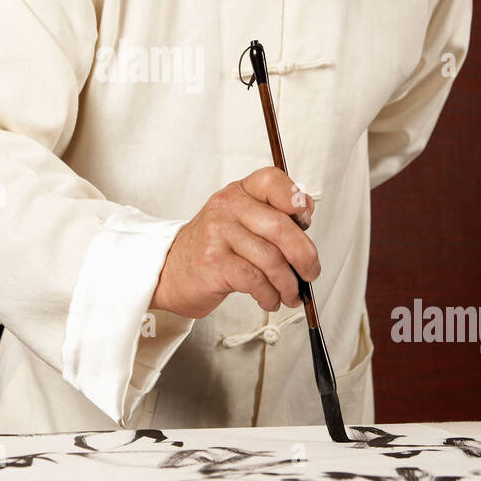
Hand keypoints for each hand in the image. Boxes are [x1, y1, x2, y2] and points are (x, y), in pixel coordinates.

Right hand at [149, 167, 318, 319]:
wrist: (170, 271)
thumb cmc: (213, 248)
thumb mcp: (240, 220)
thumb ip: (272, 216)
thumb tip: (306, 222)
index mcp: (239, 191)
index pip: (272, 180)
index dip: (296, 199)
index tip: (306, 221)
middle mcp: (227, 207)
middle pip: (280, 226)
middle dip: (304, 255)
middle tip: (310, 271)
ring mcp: (218, 234)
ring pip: (271, 259)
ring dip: (288, 283)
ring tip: (289, 293)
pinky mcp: (214, 263)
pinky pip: (255, 280)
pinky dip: (269, 295)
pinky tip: (269, 299)